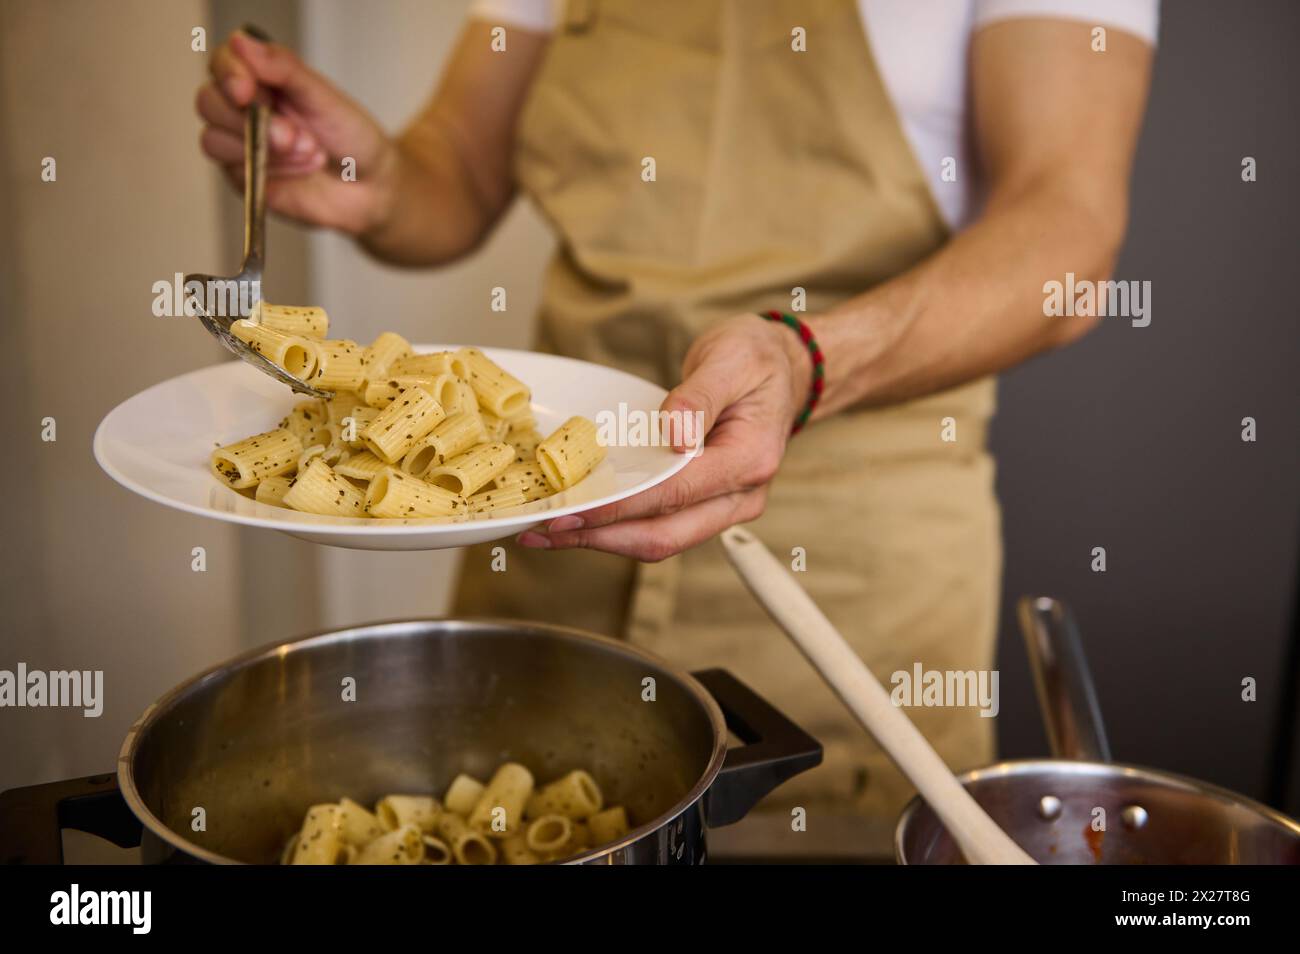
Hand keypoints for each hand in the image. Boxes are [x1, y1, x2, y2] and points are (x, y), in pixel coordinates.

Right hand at [195, 29, 399, 235]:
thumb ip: (284, 68)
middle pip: (209, 102)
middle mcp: (244, 108)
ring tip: (309, 152)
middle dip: (252, 121)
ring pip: (213, 140)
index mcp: (261, 78)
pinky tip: (302, 169)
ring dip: (263, 147)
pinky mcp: (244, 177)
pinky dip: (270, 169)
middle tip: (295, 135)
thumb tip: (242, 42)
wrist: (370, 185)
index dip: (228, 74)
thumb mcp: (323, 96)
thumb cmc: (349, 137)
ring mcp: (240, 144)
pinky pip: (234, 171)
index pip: (222, 63)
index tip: (247, 90)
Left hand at [518, 314, 814, 560]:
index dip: (623, 507)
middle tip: (545, 531)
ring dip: (601, 540)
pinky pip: (657, 525)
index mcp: (750, 460)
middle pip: (664, 537)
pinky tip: (577, 519)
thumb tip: (673, 432)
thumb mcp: (732, 358)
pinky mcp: (703, 504)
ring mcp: (723, 505)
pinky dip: (615, 526)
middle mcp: (740, 495)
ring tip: (546, 532)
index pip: (678, 494)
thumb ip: (701, 395)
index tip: (577, 510)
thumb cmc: (756, 359)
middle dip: (601, 539)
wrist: (781, 368)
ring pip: (657, 540)